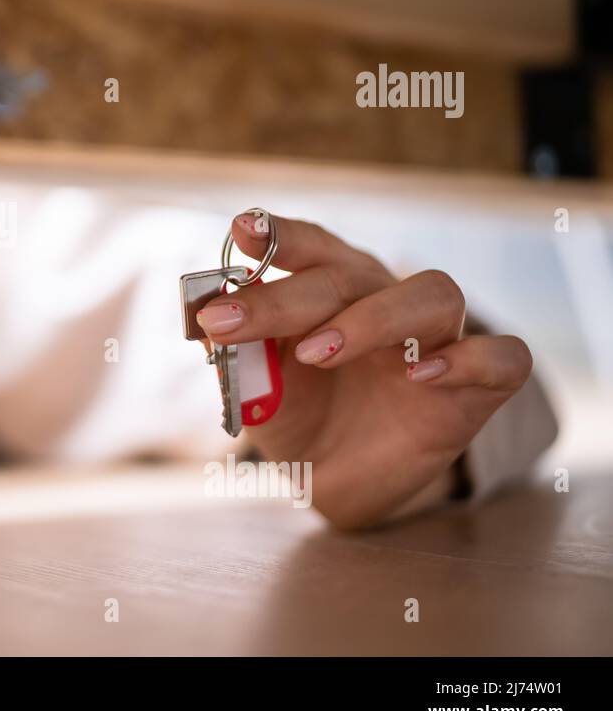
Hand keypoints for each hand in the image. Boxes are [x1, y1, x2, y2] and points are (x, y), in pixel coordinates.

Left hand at [196, 212, 532, 529]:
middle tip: (229, 322)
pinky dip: (467, 359)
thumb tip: (208, 322)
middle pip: (350, 275)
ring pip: (433, 294)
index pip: (313, 247)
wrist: (338, 481)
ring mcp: (439, 339)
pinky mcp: (480, 388)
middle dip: (284, 298)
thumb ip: (241, 353)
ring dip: (369, 318)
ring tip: (316, 353)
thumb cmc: (301, 416)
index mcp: (334, 287)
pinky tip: (421, 376)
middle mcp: (387, 299)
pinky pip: (502, 356)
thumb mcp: (257, 388)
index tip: (241, 229)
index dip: (280, 234)